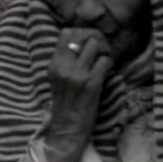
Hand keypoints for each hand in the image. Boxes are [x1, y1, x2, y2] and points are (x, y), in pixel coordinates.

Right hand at [44, 28, 112, 161]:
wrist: (67, 128)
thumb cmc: (65, 103)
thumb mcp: (57, 79)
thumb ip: (65, 61)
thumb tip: (81, 43)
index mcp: (54, 64)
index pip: (66, 34)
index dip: (81, 33)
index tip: (87, 40)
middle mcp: (64, 67)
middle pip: (83, 36)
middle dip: (95, 39)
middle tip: (100, 47)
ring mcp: (78, 75)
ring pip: (95, 45)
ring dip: (103, 50)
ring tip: (103, 59)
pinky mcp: (92, 83)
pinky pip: (105, 61)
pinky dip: (108, 63)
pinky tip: (107, 71)